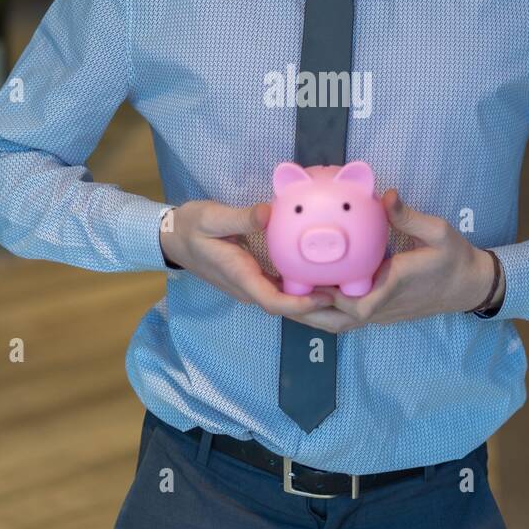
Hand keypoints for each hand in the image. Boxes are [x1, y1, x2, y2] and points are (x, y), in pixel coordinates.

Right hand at [160, 199, 335, 318]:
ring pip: (289, 305)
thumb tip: (267, 213)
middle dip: (320, 314)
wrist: (174, 239)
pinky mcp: (258, 280)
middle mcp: (250, 288)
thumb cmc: (192, 227)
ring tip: (351, 297)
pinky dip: (308, 292)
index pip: (273, 301)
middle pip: (288, 311)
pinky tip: (330, 280)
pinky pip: (286, 293)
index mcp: (240, 276)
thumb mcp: (210, 218)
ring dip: (318, 306)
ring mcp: (254, 286)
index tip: (326, 296)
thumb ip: (239, 218)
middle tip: (354, 307)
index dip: (300, 304)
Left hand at [274, 189, 501, 332]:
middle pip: (336, 319)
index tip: (300, 284)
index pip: (354, 302)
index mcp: (393, 287)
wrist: (469, 286)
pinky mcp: (380, 313)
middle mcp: (382, 306)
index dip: (326, 299)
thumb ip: (409, 216)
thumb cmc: (454, 258)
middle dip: (306, 310)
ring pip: (339, 323)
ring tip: (282, 297)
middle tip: (276, 292)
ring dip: (311, 315)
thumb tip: (386, 195)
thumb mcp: (438, 232)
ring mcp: (380, 314)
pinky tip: (308, 292)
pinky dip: (325, 310)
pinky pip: (347, 317)